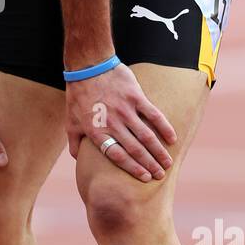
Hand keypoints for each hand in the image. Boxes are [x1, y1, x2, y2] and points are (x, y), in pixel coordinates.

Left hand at [65, 63, 176, 180]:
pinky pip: (153, 115)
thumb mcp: (70, 121)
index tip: (145, 178)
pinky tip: (173, 139)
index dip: (133, 168)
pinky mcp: (135, 97)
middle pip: (135, 150)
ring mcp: (125, 110)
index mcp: (97, 132)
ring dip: (158, 152)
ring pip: (146, 136)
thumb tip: (77, 159)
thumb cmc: (78, 95)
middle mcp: (112, 124)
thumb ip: (75, 142)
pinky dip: (164, 128)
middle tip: (160, 175)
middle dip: (149, 165)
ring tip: (167, 163)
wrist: (88, 66)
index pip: (118, 156)